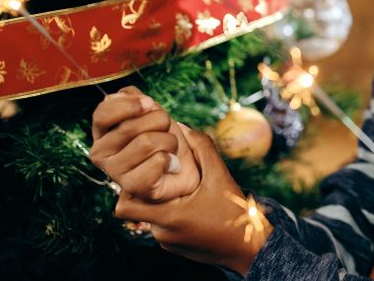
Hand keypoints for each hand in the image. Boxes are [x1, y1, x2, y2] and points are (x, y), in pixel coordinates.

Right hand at [90, 86, 199, 200]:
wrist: (183, 167)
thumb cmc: (161, 135)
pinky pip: (158, 161)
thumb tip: (122, 97)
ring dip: (169, 141)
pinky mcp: (133, 187)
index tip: (149, 103)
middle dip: (159, 122)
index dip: (129, 105)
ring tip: (168, 149)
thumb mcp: (148, 110)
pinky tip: (169, 165)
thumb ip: (133, 99)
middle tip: (165, 130)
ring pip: (147, 143)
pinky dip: (171, 160)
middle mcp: (101, 153)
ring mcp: (115, 172)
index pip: (102, 113)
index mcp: (101, 132)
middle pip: (130, 127)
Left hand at [114, 125, 270, 274]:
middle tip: (160, 176)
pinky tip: (190, 205)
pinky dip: (172, 214)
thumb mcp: (220, 176)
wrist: (249, 247)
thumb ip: (202, 149)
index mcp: (169, 217)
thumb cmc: (235, 212)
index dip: (128, 188)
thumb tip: (182, 127)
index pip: (125, 207)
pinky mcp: (176, 247)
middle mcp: (163, 233)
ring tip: (180, 189)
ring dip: (161, 202)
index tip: (144, 172)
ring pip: (151, 217)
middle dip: (145, 191)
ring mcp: (168, 242)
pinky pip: (164, 227)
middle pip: (137, 209)